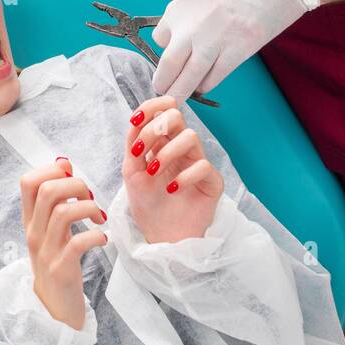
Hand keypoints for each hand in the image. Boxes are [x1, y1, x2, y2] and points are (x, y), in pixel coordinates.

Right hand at [21, 157, 107, 329]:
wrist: (54, 308)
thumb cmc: (57, 261)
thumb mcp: (49, 229)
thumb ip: (55, 200)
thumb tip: (64, 163)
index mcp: (30, 220)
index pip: (27, 181)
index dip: (51, 169)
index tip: (70, 175)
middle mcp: (34, 233)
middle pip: (47, 191)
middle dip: (75, 184)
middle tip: (89, 197)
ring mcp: (46, 252)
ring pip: (62, 213)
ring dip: (88, 208)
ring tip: (99, 217)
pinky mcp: (61, 269)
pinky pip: (78, 243)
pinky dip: (95, 235)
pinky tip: (102, 239)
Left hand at [124, 96, 223, 243]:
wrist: (161, 236)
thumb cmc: (148, 204)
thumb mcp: (132, 172)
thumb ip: (133, 145)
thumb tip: (135, 119)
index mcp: (162, 142)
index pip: (163, 110)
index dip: (150, 107)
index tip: (135, 120)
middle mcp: (181, 149)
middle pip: (177, 116)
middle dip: (156, 128)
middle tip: (144, 151)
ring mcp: (197, 163)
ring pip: (191, 136)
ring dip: (167, 153)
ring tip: (154, 173)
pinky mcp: (212, 181)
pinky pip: (203, 166)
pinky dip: (184, 176)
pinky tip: (172, 189)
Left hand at [151, 0, 319, 100]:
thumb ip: (190, 11)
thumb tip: (180, 33)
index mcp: (183, 4)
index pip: (160, 37)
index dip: (164, 51)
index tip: (170, 59)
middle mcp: (193, 24)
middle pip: (168, 64)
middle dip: (164, 82)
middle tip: (163, 91)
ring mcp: (214, 39)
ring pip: (189, 77)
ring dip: (180, 92)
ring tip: (176, 101)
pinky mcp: (238, 50)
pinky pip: (214, 77)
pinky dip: (206, 85)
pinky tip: (205, 85)